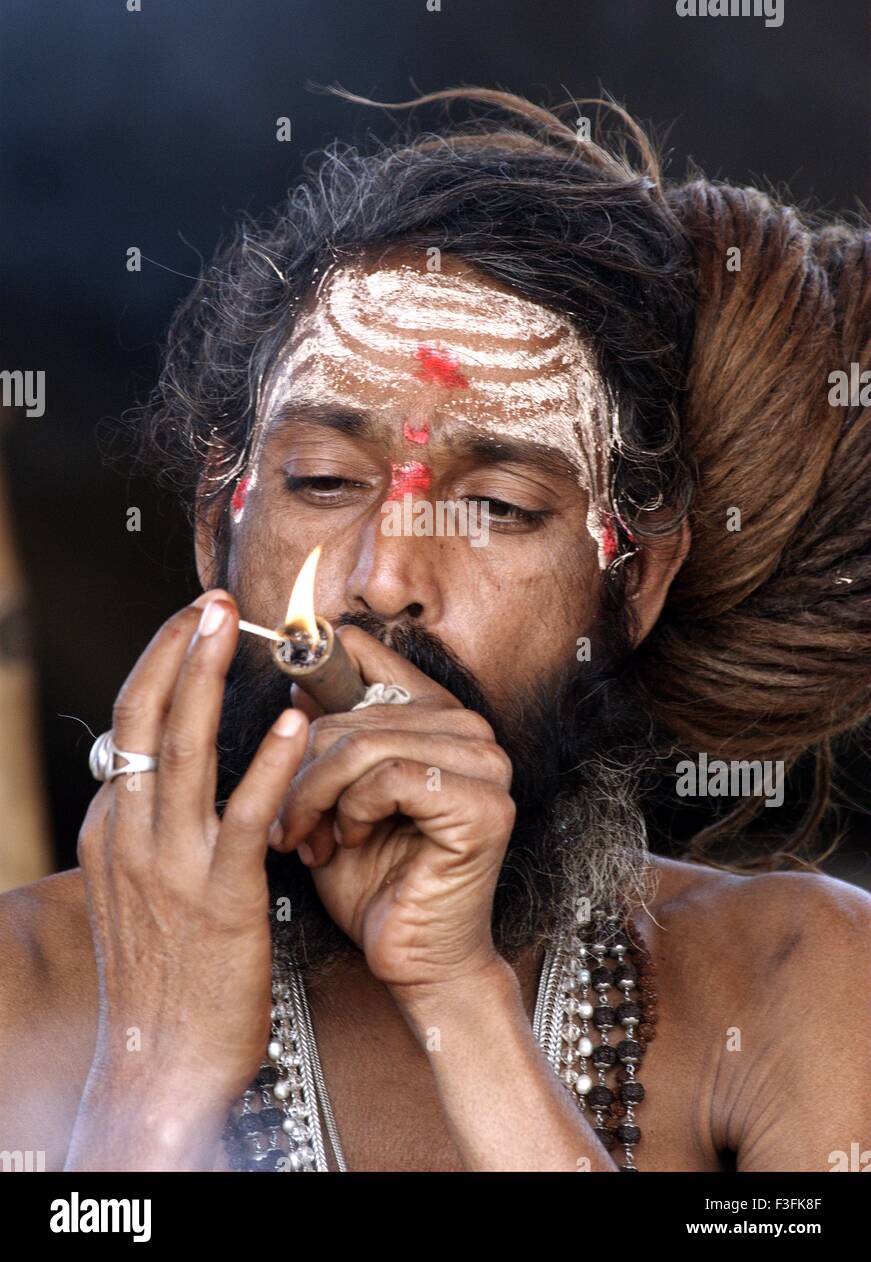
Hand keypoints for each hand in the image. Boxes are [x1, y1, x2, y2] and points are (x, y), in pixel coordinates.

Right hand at [76, 590, 309, 1115]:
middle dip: (175, 649)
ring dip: (206, 678)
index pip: (129, 725)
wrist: (158, 1064)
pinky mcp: (218, 899)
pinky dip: (268, 764)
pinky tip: (293, 725)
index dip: (160, 665)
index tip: (190, 623)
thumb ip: (149, 827)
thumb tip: (162, 774)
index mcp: (112, 829)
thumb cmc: (161, 976)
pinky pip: (243, 817)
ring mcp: (169, 866)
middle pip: (144, 720)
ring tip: (231, 625)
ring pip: (182, 750)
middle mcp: (129, 836)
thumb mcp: (136, 889)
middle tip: (210, 597)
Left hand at [270, 626, 516, 998]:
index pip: (370, 656)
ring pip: (365, 742)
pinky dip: (350, 810)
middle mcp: (472, 732)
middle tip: (287, 821)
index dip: (317, 671)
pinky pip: (387, 777)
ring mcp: (486, 767)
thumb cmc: (374, 883)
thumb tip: (297, 681)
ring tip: (304, 836)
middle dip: (302, 768)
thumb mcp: (331, 798)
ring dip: (316, 794)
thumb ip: (323, 738)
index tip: (279, 701)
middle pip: (355, 712)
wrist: (412, 961)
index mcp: (438, 718)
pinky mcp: (483, 806)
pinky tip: (347, 842)